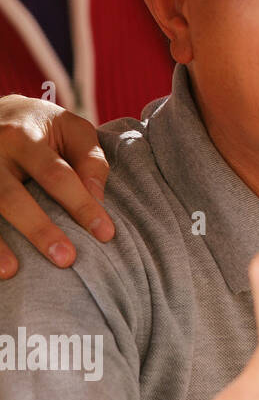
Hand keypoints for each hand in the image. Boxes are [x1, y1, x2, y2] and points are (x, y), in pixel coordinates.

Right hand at [0, 94, 113, 278]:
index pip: (56, 175)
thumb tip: (97, 197)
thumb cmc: (44, 128)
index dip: (81, 205)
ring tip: (10, 272)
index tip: (105, 234)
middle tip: (66, 259)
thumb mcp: (72, 129)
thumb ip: (90, 159)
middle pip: (11, 196)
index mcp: (24, 136)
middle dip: (38, 229)